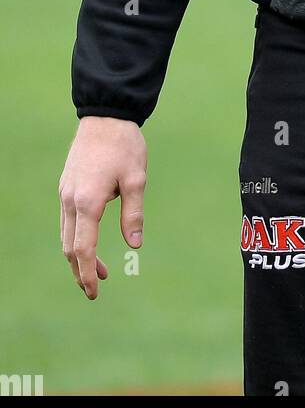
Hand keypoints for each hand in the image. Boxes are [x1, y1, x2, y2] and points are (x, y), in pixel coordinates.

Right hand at [58, 117, 147, 298]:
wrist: (105, 116)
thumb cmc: (124, 146)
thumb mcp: (136, 179)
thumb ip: (133, 214)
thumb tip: (135, 245)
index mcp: (88, 202)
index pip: (84, 249)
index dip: (88, 273)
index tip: (95, 291)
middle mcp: (71, 201)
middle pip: (70, 248)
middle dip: (82, 270)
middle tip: (97, 287)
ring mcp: (65, 193)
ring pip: (65, 235)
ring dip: (78, 255)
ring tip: (99, 268)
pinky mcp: (66, 186)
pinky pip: (67, 220)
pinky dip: (75, 237)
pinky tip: (89, 240)